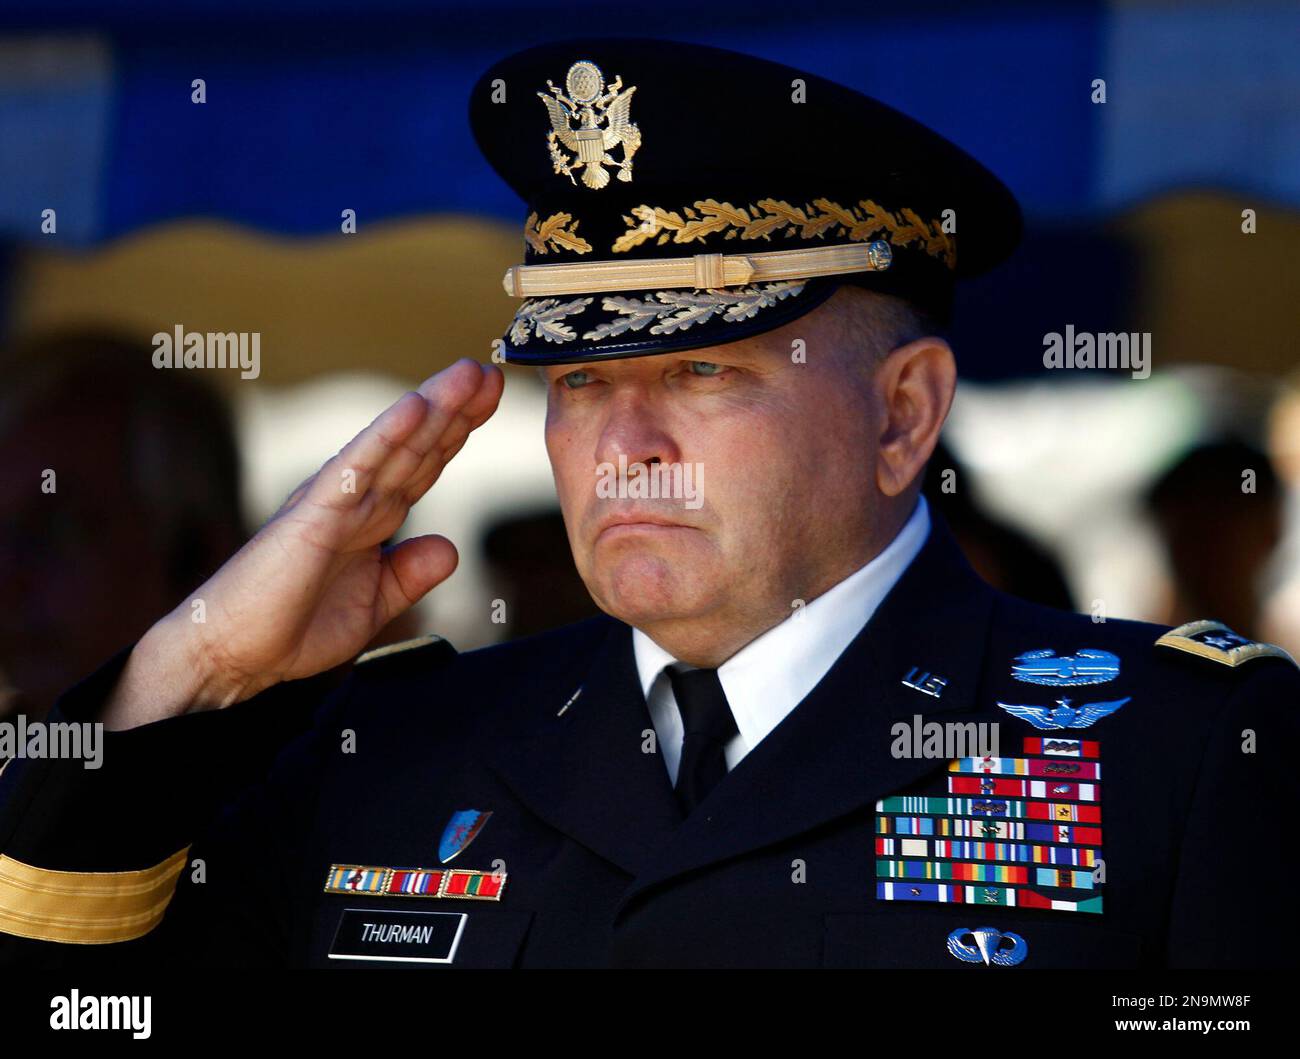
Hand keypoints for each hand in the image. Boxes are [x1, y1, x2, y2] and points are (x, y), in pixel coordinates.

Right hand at [103, 358, 503, 728]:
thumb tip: (450, 548)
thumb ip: (410, 574)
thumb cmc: (293, 626)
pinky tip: (416, 407)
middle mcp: (356, 500)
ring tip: (468, 374)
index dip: (457, 430)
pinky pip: (357, 468)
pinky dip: (387, 436)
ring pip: (394, 445)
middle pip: (415, 446)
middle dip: (455, 408)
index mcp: (371, 517)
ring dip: (433, 407)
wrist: (235, 655)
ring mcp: (335, 501)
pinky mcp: (313, 513)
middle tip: (490, 371)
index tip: (491, 397)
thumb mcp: (374, 603)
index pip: (422, 465)